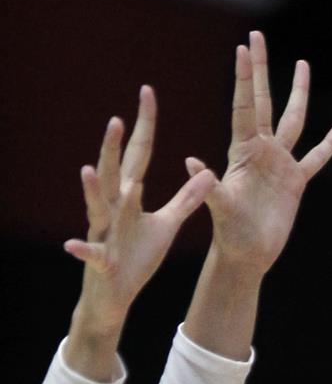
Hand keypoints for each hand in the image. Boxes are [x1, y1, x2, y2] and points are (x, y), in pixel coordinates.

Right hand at [64, 89, 215, 336]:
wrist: (117, 291)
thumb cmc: (138, 254)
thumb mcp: (167, 224)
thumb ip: (185, 199)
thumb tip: (207, 173)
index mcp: (130, 196)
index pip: (139, 154)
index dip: (144, 126)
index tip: (148, 93)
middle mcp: (114, 207)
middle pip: (114, 172)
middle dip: (114, 148)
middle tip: (117, 120)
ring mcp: (104, 231)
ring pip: (96, 206)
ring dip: (92, 189)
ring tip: (88, 169)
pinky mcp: (100, 259)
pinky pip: (90, 253)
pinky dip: (82, 249)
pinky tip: (72, 244)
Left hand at [184, 31, 331, 277]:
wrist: (247, 255)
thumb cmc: (229, 234)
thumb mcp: (218, 208)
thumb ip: (208, 186)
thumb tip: (193, 163)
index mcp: (242, 151)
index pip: (243, 107)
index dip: (244, 78)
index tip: (243, 47)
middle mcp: (261, 150)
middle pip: (264, 100)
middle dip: (261, 69)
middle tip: (258, 35)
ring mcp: (280, 163)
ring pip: (293, 120)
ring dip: (298, 92)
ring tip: (303, 64)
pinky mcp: (296, 182)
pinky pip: (316, 159)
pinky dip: (328, 145)